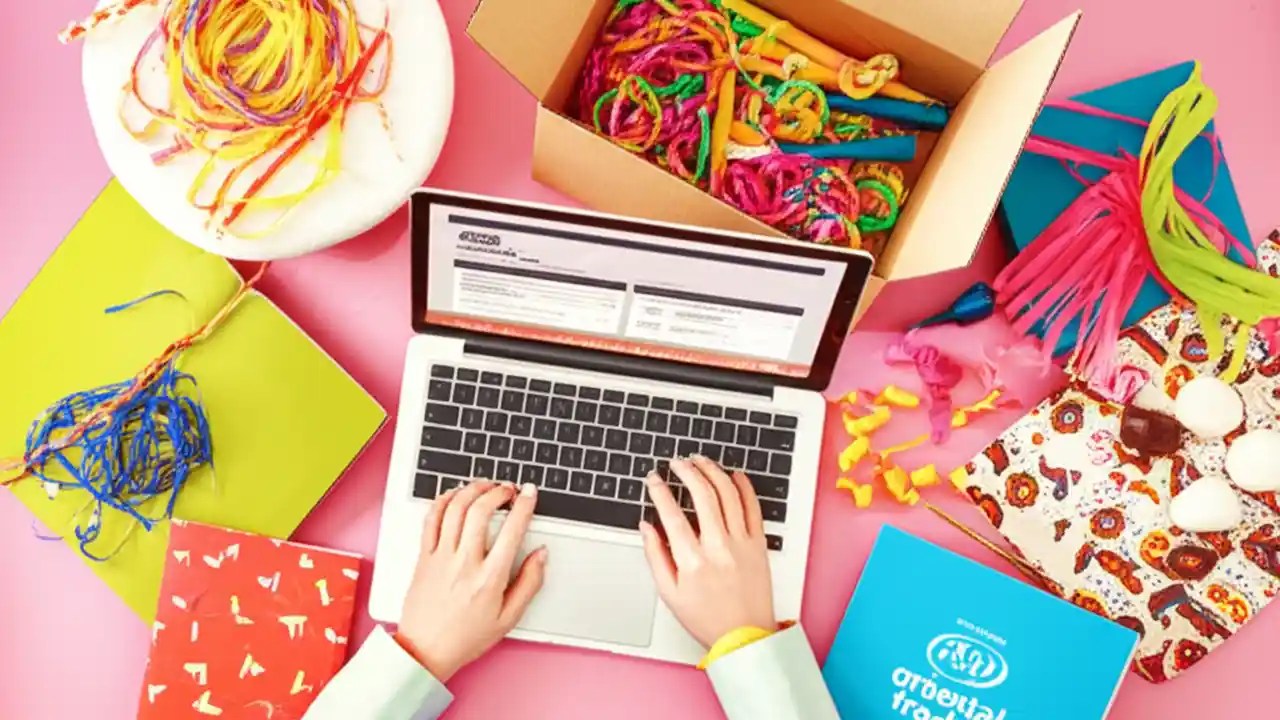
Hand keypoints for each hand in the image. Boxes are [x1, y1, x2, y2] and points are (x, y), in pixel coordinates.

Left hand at [395, 481, 547, 681]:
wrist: (425, 651)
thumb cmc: (465, 638)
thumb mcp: (508, 618)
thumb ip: (529, 583)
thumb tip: (541, 555)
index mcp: (489, 579)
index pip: (511, 530)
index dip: (524, 505)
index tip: (529, 494)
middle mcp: (464, 563)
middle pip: (480, 511)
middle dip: (498, 491)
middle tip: (508, 489)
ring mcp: (441, 558)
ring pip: (455, 508)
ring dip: (473, 489)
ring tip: (485, 486)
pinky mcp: (423, 557)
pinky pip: (431, 519)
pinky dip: (444, 500)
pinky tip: (454, 495)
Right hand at [639, 456, 775, 647]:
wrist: (744, 636)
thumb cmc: (707, 618)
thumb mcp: (669, 593)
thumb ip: (655, 556)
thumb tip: (646, 527)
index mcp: (692, 561)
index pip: (672, 514)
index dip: (660, 491)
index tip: (653, 479)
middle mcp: (718, 548)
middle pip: (703, 495)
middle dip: (687, 472)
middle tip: (677, 463)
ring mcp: (741, 543)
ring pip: (728, 494)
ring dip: (713, 472)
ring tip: (701, 461)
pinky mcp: (758, 544)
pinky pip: (753, 507)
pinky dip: (744, 486)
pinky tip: (734, 475)